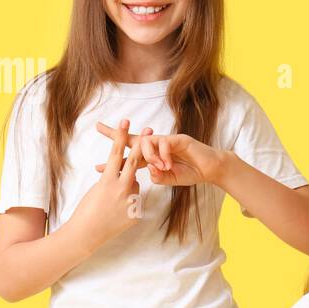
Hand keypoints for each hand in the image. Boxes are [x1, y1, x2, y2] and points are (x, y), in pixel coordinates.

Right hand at [67, 118, 147, 250]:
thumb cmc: (86, 210)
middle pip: (135, 162)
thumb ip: (114, 180)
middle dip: (143, 144)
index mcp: (107, 181)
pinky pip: (135, 200)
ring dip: (127, 186)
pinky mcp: (136, 213)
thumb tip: (127, 175)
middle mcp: (121, 189)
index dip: (120, 136)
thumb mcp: (97, 189)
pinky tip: (117, 213)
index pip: (116, 154)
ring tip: (112, 201)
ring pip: (135, 184)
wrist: (86, 234)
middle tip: (150, 130)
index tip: (126, 121)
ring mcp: (131, 201)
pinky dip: (128, 202)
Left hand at [94, 120, 221, 187]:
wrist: (211, 169)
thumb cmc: (191, 173)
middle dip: (115, 134)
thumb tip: (147, 170)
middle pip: (133, 138)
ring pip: (147, 141)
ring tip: (159, 167)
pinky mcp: (178, 139)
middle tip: (98, 127)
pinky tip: (168, 164)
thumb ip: (157, 176)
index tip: (97, 168)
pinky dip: (163, 155)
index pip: (130, 158)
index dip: (115, 163)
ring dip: (149, 155)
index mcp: (153, 157)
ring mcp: (167, 141)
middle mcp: (157, 146)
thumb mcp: (170, 180)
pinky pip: (164, 143)